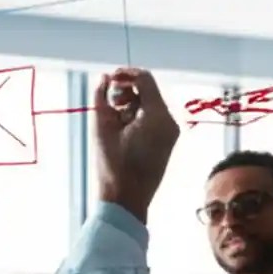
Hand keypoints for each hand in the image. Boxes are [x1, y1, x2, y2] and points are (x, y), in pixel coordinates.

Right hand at [93, 68, 180, 221]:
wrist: (127, 199)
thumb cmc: (112, 166)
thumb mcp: (101, 127)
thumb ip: (102, 98)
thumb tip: (104, 78)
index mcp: (157, 115)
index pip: (144, 79)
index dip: (125, 74)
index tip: (109, 78)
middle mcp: (169, 121)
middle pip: (147, 90)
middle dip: (126, 92)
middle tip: (110, 105)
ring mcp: (171, 132)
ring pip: (150, 103)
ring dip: (130, 105)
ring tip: (115, 122)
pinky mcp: (168, 141)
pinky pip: (153, 118)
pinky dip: (137, 117)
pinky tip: (124, 131)